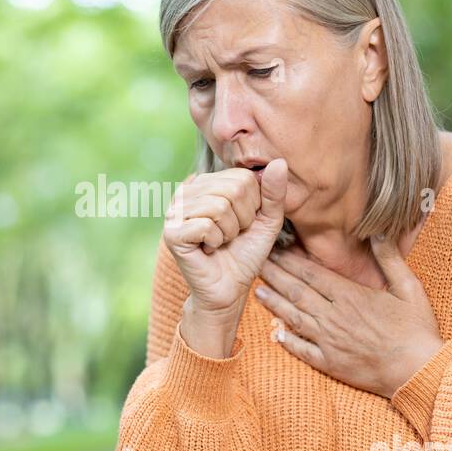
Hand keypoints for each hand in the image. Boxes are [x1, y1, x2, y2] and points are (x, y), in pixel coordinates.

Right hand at [163, 159, 288, 316]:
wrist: (229, 288)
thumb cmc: (246, 253)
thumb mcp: (267, 220)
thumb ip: (274, 192)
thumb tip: (279, 162)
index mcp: (208, 183)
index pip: (243, 177)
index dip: (253, 206)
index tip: (242, 224)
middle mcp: (187, 191)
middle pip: (232, 189)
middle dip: (242, 219)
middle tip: (230, 236)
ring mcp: (175, 211)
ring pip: (219, 207)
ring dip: (229, 232)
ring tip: (219, 242)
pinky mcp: (172, 232)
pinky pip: (206, 225)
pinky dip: (215, 242)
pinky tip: (207, 250)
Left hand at [255, 234, 443, 398]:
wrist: (419, 370)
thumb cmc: (417, 329)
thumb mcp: (409, 287)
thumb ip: (390, 258)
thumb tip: (377, 231)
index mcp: (350, 296)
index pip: (311, 274)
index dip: (289, 261)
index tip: (274, 249)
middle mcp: (333, 316)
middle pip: (296, 292)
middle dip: (275, 276)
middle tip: (256, 262)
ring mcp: (329, 341)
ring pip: (293, 318)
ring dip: (274, 303)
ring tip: (257, 290)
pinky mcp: (329, 363)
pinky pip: (302, 350)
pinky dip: (286, 340)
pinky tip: (274, 332)